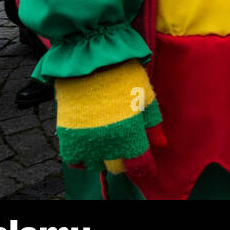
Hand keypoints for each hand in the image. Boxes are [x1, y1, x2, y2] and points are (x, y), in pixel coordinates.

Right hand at [54, 60, 164, 174]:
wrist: (90, 62)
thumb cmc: (124, 75)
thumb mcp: (146, 96)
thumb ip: (153, 124)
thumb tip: (161, 144)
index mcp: (130, 135)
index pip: (138, 165)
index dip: (144, 167)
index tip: (146, 164)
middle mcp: (107, 144)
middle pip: (117, 168)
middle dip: (125, 163)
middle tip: (127, 151)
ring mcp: (85, 142)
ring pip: (96, 166)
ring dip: (104, 159)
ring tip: (109, 146)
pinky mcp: (67, 137)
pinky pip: (74, 161)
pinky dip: (83, 159)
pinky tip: (90, 147)